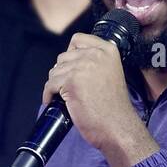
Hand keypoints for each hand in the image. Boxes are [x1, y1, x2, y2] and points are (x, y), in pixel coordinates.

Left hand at [42, 32, 159, 166]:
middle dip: (62, 73)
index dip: (70, 53)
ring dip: (55, 85)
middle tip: (67, 88)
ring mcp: (83, 67)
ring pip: (55, 71)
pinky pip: (50, 84)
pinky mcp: (71, 82)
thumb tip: (69, 62)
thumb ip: (94, 63)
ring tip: (63, 97)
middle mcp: (95, 54)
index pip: (78, 39)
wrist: (117, 127)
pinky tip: (54, 101)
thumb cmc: (114, 108)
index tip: (70, 68)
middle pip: (63, 56)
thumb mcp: (110, 74)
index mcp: (108, 50)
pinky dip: (48, 94)